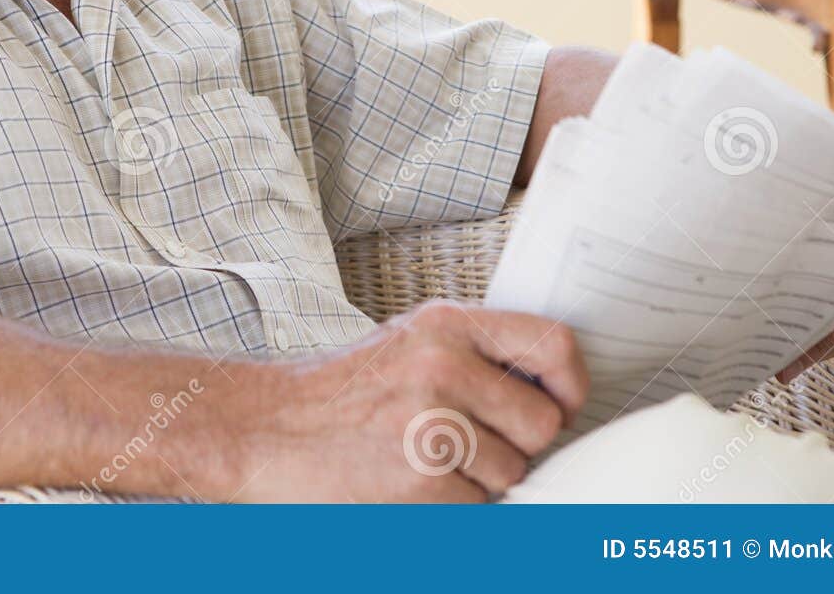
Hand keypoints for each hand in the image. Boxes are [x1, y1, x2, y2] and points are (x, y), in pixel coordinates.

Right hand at [234, 300, 588, 501]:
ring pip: (511, 472)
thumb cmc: (335, 393)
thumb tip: (547, 390)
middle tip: (473, 445)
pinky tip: (410, 485)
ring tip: (428, 463)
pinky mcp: (419, 479)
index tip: (564, 404)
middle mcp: (443, 365)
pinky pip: (476, 507)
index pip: (552, 344)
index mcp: (446, 325)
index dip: (571, 384)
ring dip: (480, 482)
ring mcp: (432, 423)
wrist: (262, 427)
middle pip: (542, 422)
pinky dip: (451, 508)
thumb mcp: (405, 343)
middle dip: (518, 445)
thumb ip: (472, 354)